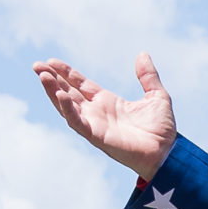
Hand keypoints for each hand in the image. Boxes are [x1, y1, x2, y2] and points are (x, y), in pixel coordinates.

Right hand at [32, 52, 176, 177]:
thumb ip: (148, 76)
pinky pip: (79, 123)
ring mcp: (96, 126)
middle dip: (52, 80)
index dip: (66, 73)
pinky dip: (68, 110)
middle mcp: (97, 114)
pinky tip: (60, 96)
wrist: (169, 154)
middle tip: (38, 65)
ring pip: (68, 107)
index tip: (52, 62)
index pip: (80, 85)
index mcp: (107, 103)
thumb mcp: (157, 96)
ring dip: (53, 92)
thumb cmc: (163, 131)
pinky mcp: (99, 138)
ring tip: (42, 76)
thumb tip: (143, 54)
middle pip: (68, 93)